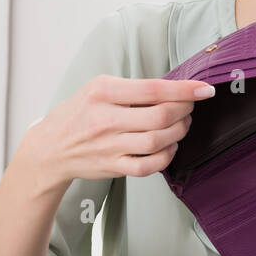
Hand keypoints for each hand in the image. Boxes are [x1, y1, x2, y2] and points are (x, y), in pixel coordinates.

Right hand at [22, 75, 211, 188]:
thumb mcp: (98, 88)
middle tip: (190, 107)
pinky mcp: (112, 166)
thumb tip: (176, 88)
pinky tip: (170, 146)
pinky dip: (167, 156)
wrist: (49, 149)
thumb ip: (132, 88)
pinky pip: (149, 166)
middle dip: (185, 110)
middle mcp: (105, 118)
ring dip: (180, 132)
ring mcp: (109, 145)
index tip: (206, 89)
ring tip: (182, 124)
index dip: (185, 89)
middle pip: (161, 115)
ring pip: (158, 140)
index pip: (153, 89)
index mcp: (103, 91)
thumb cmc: (80, 113)